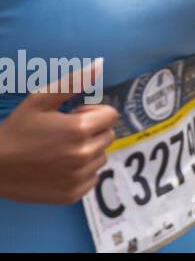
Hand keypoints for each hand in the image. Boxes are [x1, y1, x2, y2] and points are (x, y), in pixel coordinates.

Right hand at [0, 62, 118, 203]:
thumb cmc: (17, 130)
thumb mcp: (40, 100)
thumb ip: (72, 82)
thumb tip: (100, 65)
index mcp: (80, 129)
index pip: (111, 116)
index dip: (93, 113)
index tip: (73, 116)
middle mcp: (83, 155)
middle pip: (108, 136)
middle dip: (92, 131)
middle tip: (65, 133)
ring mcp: (78, 177)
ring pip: (101, 157)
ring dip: (88, 151)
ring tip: (61, 150)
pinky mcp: (72, 194)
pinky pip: (92, 178)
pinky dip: (81, 172)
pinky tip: (59, 167)